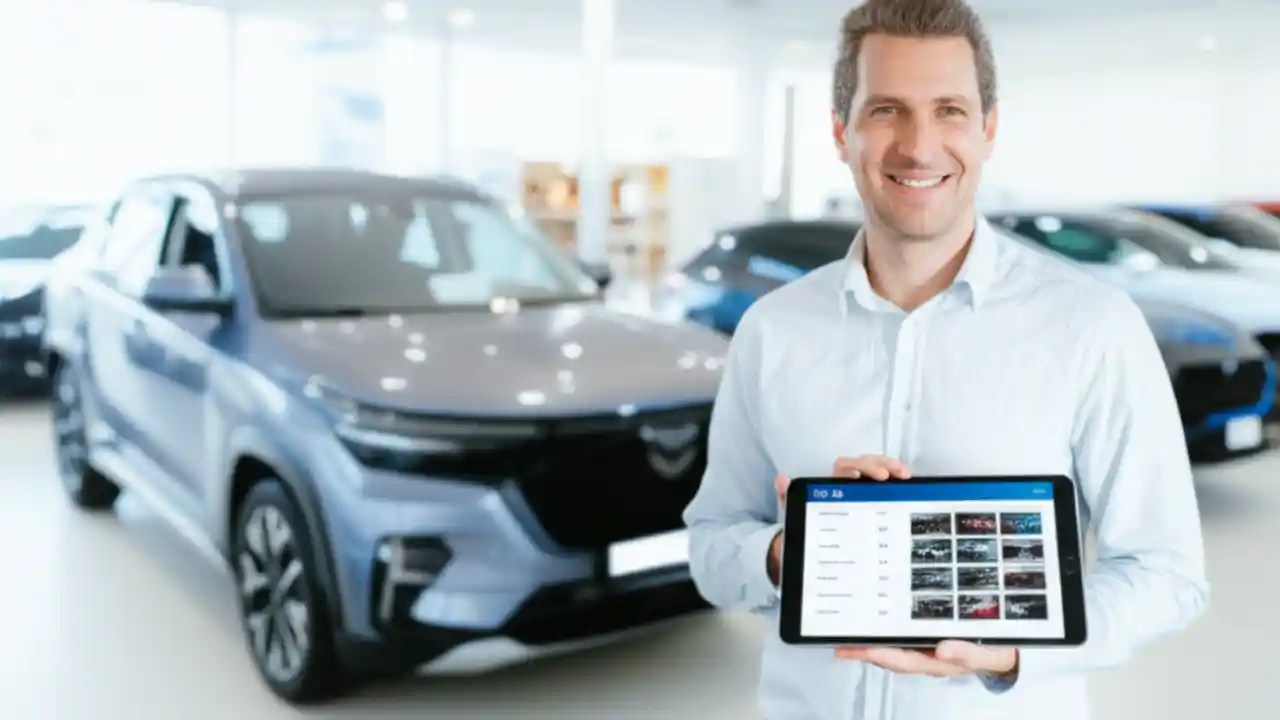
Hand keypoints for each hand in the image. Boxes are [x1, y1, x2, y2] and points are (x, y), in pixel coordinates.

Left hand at [767, 455, 908, 584]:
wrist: (819, 538)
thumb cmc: (812, 521)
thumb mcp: (800, 511)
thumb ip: (788, 497)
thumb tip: (781, 480)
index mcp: (833, 482)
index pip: (842, 467)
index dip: (851, 467)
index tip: (857, 475)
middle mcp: (851, 480)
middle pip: (865, 463)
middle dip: (876, 465)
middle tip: (886, 476)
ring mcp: (865, 488)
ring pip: (879, 469)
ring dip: (891, 467)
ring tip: (903, 474)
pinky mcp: (877, 497)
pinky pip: (888, 485)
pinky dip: (898, 480)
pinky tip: (908, 484)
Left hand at [835, 641, 1017, 679]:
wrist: (1009, 653)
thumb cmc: (998, 652)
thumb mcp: (991, 653)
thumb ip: (970, 654)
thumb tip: (943, 651)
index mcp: (941, 662)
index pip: (905, 660)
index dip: (882, 655)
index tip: (863, 650)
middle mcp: (931, 658)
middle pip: (892, 658)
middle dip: (867, 653)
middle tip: (842, 647)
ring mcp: (929, 651)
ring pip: (895, 651)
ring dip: (873, 646)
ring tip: (849, 639)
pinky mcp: (931, 641)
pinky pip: (904, 641)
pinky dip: (888, 635)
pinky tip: (876, 627)